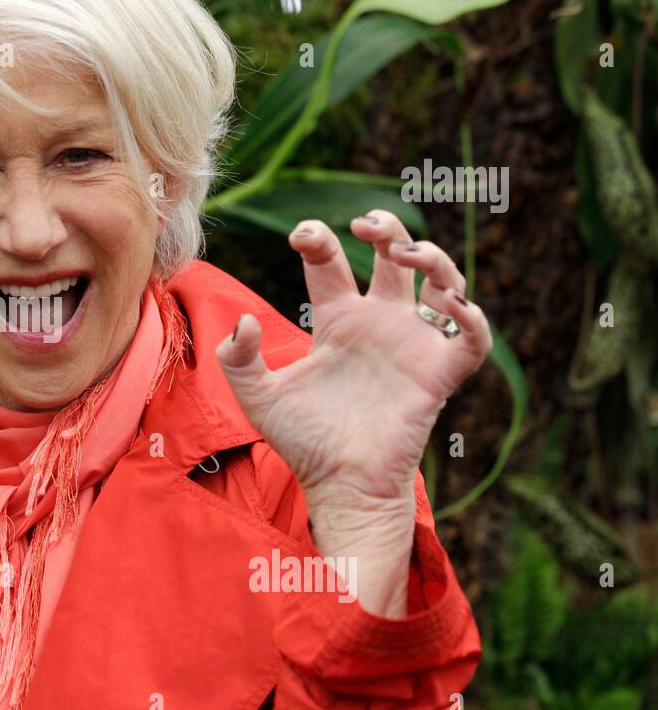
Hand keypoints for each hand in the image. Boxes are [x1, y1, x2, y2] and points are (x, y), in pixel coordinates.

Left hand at [215, 209, 491, 519]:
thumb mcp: (257, 396)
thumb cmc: (302, 442)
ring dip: (432, 256)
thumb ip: (237, 358)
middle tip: (364, 223)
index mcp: (336, 322)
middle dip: (386, 228)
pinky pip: (472, 337)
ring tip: (404, 251)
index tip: (301, 236)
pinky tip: (451, 304)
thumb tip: (243, 321)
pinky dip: (472, 317)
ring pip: (441, 281)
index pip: (331, 264)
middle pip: (394, 257)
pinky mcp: (439, 373)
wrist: (338, 486)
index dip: (319, 240)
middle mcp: (378, 324)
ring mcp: (412, 344)